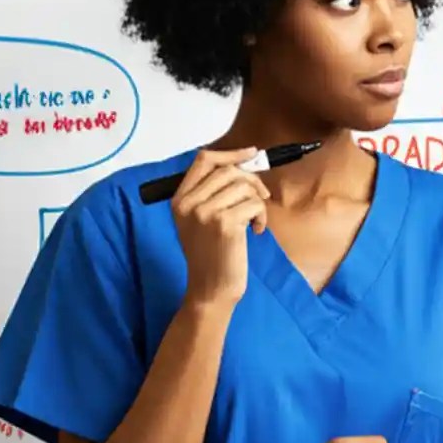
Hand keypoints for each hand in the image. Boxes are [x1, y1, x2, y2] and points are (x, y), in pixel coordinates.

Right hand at [171, 146, 270, 306]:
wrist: (211, 288)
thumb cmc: (212, 254)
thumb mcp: (201, 220)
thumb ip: (214, 193)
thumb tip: (245, 164)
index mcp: (180, 199)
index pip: (203, 160)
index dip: (231, 153)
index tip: (252, 153)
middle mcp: (189, 203)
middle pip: (228, 171)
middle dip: (252, 180)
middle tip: (261, 198)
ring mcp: (205, 212)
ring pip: (244, 186)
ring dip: (258, 202)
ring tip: (254, 221)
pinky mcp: (224, 223)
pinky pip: (254, 203)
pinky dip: (262, 215)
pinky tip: (256, 231)